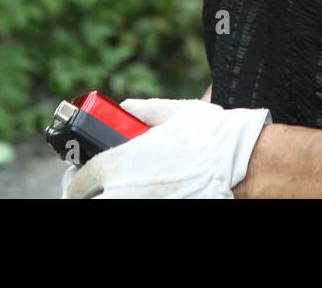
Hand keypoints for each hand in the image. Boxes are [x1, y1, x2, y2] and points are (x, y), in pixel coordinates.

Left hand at [59, 98, 270, 198]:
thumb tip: (126, 107)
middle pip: (92, 203)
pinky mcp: (167, 214)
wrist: (246, 166)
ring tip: (118, 194)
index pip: (83, 180)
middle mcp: (131, 191)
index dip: (76, 181)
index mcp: (126, 162)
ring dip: (110, 201)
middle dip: (88, 197)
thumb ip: (144, 108)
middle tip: (91, 191)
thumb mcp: (177, 111)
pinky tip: (142, 199)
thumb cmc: (213, 138)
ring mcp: (148, 207)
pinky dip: (135, 205)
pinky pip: (142, 214)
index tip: (77, 179)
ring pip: (112, 209)